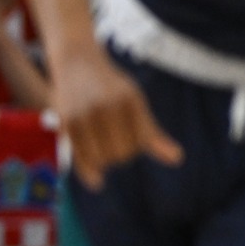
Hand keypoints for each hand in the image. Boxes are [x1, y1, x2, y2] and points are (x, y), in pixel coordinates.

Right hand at [51, 47, 182, 188]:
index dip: (137, 144)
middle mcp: (106, 106)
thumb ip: (151, 133)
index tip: (130, 138)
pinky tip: (97, 183)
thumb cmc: (110, 87)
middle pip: (122, 152)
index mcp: (129, 99)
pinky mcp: (67, 123)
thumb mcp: (134, 102)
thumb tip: (177, 159)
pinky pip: (82, 158)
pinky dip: (90, 173)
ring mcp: (84, 114)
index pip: (141, 140)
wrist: (76, 62)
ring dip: (105, 161)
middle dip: (122, 154)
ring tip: (102, 148)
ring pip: (102, 158)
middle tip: (114, 142)